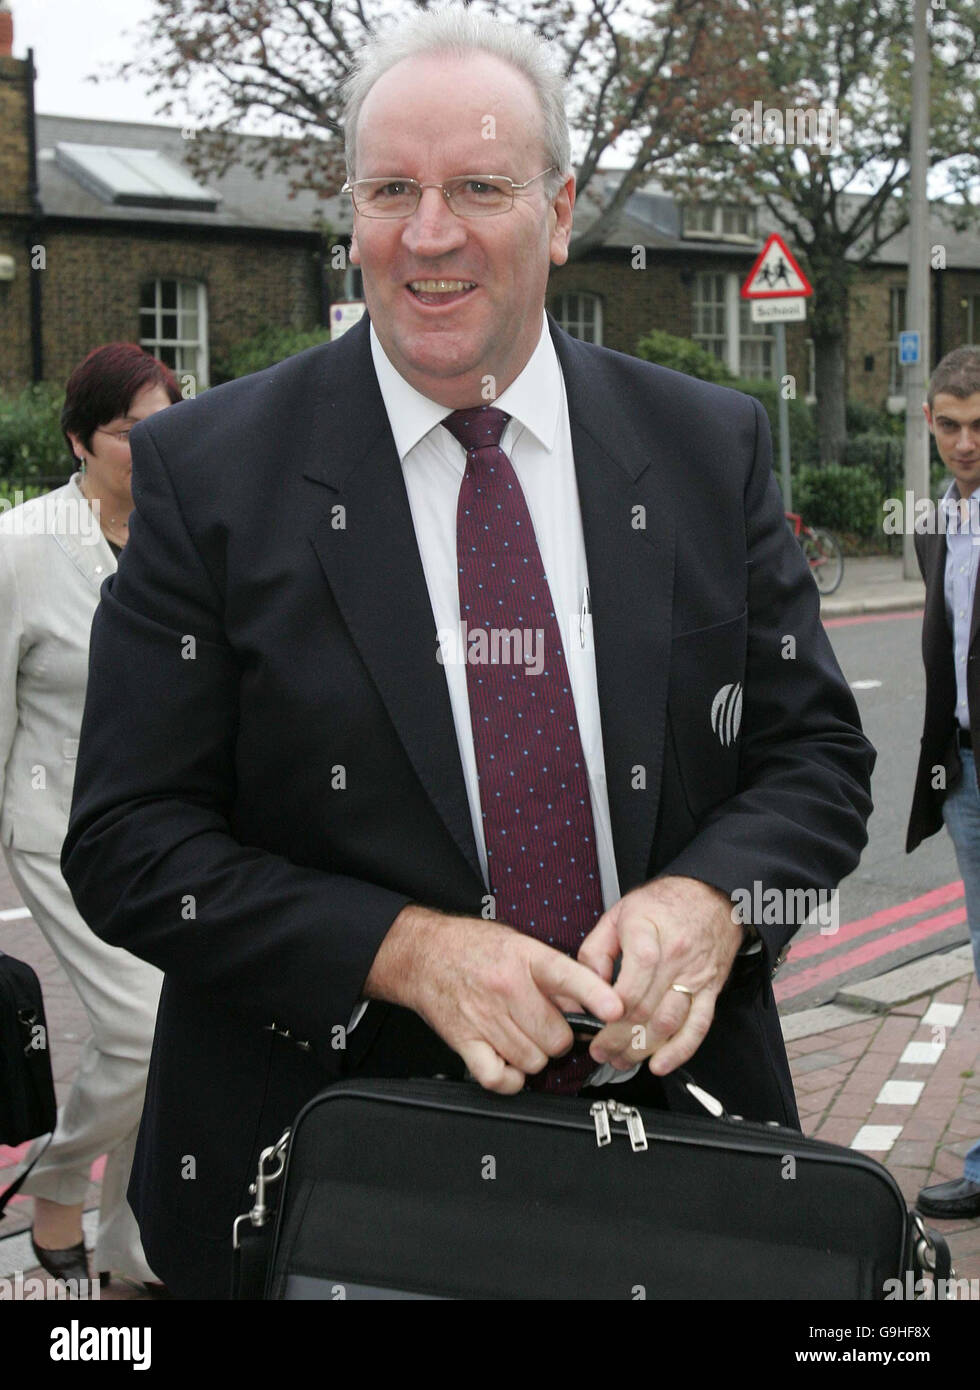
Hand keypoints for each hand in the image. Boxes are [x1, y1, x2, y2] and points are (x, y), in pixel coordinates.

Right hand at [364, 905, 623, 1093]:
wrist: (424, 954)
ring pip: (533, 1061)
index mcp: (526, 959)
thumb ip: (555, 972)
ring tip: (523, 1037)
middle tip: (546, 1026)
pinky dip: (509, 1079)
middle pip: (556, 1038)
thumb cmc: (475, 948)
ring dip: (534, 1057)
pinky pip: (498, 1077)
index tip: (614, 1010)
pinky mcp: (465, 1041)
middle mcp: (506, 988)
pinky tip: (509, 1064)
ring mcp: (485, 1017)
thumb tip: (588, 1004)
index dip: (594, 995)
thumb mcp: (520, 944)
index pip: (567, 977)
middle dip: (558, 1038)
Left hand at [578, 876, 741, 1076]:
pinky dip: (680, 1051)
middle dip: (618, 1038)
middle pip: (645, 1008)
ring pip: (669, 1023)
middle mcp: (675, 956)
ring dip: (642, 1049)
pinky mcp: (710, 990)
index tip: (595, 1021)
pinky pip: (698, 1027)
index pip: (631, 979)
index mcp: (648, 931)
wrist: (713, 896)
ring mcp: (695, 976)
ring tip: (621, 1060)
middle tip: (599, 1051)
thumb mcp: (619, 913)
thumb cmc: (664, 904)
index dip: (611, 1007)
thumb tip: (586, 986)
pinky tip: (660, 1064)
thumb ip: (595, 950)